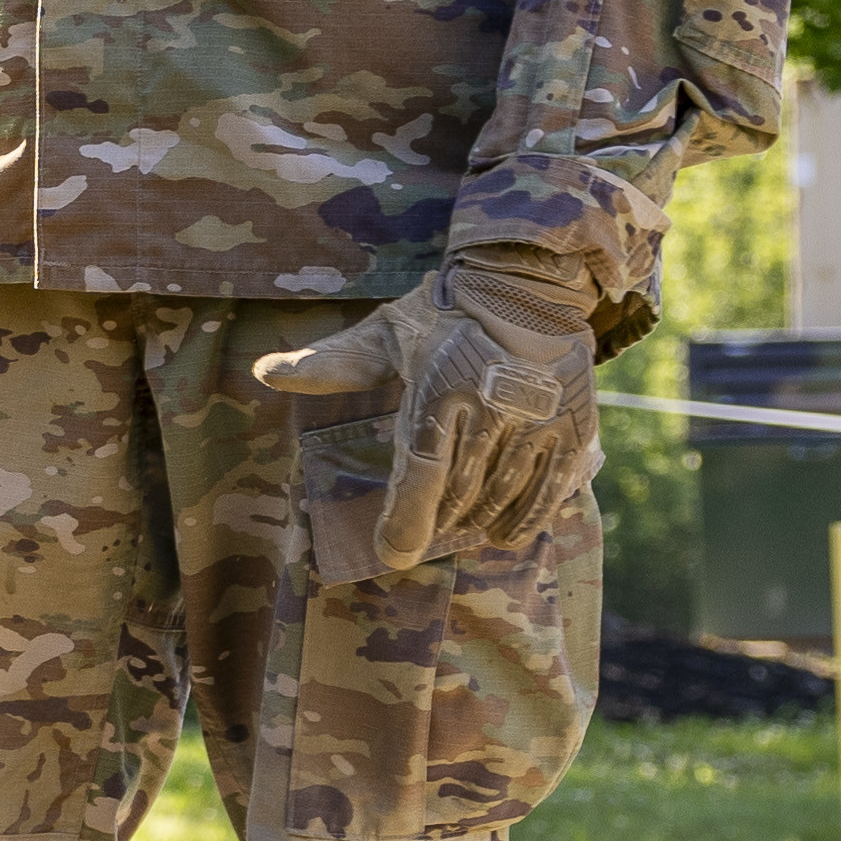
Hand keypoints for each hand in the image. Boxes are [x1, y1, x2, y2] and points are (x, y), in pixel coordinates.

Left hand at [253, 247, 602, 580]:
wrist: (528, 286)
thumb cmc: (444, 315)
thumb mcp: (386, 333)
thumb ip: (332, 363)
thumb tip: (265, 373)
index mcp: (441, 388)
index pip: (421, 472)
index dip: (406, 521)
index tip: (391, 554)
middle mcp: (493, 409)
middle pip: (459, 494)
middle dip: (435, 524)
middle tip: (417, 536)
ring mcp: (538, 421)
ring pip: (502, 497)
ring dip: (475, 523)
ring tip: (457, 528)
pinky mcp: (575, 429)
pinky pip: (550, 491)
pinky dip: (524, 517)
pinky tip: (502, 530)